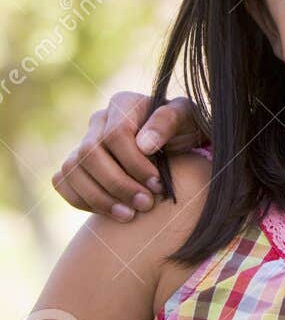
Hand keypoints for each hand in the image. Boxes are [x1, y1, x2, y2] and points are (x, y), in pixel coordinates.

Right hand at [52, 93, 202, 220]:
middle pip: (90, 153)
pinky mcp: (78, 164)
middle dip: (118, 184)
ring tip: (129, 215)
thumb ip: (168, 122)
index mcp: (123, 104)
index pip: (115, 135)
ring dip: (99, 197)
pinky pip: (62, 180)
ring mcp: (85, 142)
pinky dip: (82, 199)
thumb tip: (144, 144)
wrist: (178, 144)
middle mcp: (98, 121)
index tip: (158, 184)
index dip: (134, 163)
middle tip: (145, 204)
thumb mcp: (188, 118)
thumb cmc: (185, 128)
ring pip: (72, 168)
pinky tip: (111, 212)